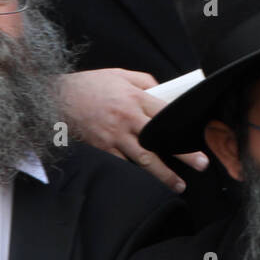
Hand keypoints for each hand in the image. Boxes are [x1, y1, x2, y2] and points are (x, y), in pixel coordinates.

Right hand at [59, 68, 208, 191]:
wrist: (57, 97)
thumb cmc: (90, 85)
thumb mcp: (121, 75)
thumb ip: (146, 82)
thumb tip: (164, 92)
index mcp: (135, 98)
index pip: (166, 112)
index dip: (183, 124)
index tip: (198, 134)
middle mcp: (127, 119)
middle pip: (160, 139)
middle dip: (183, 153)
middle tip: (201, 164)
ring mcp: (114, 137)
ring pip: (143, 159)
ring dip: (163, 174)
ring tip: (179, 184)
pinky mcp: (102, 149)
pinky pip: (123, 165)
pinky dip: (137, 175)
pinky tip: (149, 185)